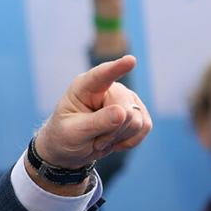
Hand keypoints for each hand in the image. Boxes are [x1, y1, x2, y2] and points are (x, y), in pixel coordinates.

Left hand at [33, 55, 151, 170]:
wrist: (72, 149)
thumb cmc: (66, 137)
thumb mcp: (74, 133)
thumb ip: (96, 122)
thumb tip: (123, 112)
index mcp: (85, 87)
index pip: (102, 75)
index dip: (117, 68)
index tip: (130, 60)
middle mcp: (109, 88)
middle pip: (126, 109)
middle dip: (112, 131)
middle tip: (94, 140)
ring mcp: (126, 98)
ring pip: (137, 120)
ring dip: (118, 137)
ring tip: (100, 138)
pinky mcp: (139, 111)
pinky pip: (145, 127)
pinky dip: (129, 141)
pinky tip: (114, 140)